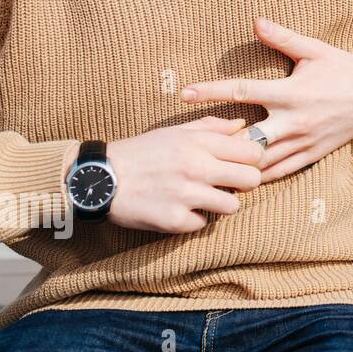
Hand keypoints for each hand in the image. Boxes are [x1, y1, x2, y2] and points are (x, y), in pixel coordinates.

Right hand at [102, 116, 265, 233]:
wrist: (99, 178)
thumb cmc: (141, 152)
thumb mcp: (174, 131)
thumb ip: (211, 127)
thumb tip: (242, 127)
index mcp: (199, 143)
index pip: (253, 153)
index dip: (252, 160)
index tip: (240, 164)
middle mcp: (196, 167)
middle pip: (252, 180)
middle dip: (244, 184)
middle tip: (227, 184)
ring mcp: (186, 196)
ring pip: (232, 206)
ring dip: (221, 204)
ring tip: (202, 198)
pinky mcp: (173, 221)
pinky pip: (203, 224)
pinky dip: (194, 219)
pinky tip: (179, 209)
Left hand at [179, 16, 352, 183]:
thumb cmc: (343, 69)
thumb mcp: (315, 50)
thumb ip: (283, 38)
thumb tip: (255, 21)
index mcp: (291, 92)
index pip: (243, 92)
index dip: (211, 92)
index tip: (184, 93)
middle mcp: (294, 120)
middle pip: (247, 137)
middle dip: (217, 141)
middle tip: (189, 143)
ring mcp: (303, 141)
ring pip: (261, 160)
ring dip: (234, 163)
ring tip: (207, 164)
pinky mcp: (311, 154)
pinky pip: (280, 171)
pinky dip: (257, 175)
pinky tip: (239, 176)